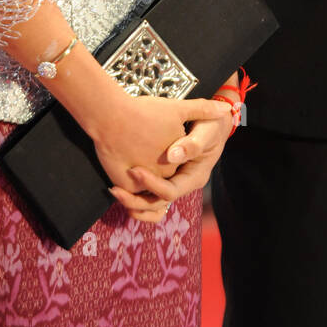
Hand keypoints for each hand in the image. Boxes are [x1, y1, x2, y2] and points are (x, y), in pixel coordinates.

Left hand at [91, 93, 230, 223]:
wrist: (211, 122)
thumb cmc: (211, 125)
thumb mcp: (208, 131)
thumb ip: (193, 143)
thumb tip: (173, 156)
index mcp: (194, 178)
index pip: (171, 191)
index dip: (152, 185)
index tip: (135, 170)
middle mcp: (182, 184)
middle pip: (158, 203)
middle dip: (136, 200)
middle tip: (116, 190)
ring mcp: (172, 182)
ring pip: (153, 204)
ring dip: (133, 203)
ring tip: (115, 192)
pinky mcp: (164, 176)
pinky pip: (149, 194)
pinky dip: (136, 194)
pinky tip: (121, 186)